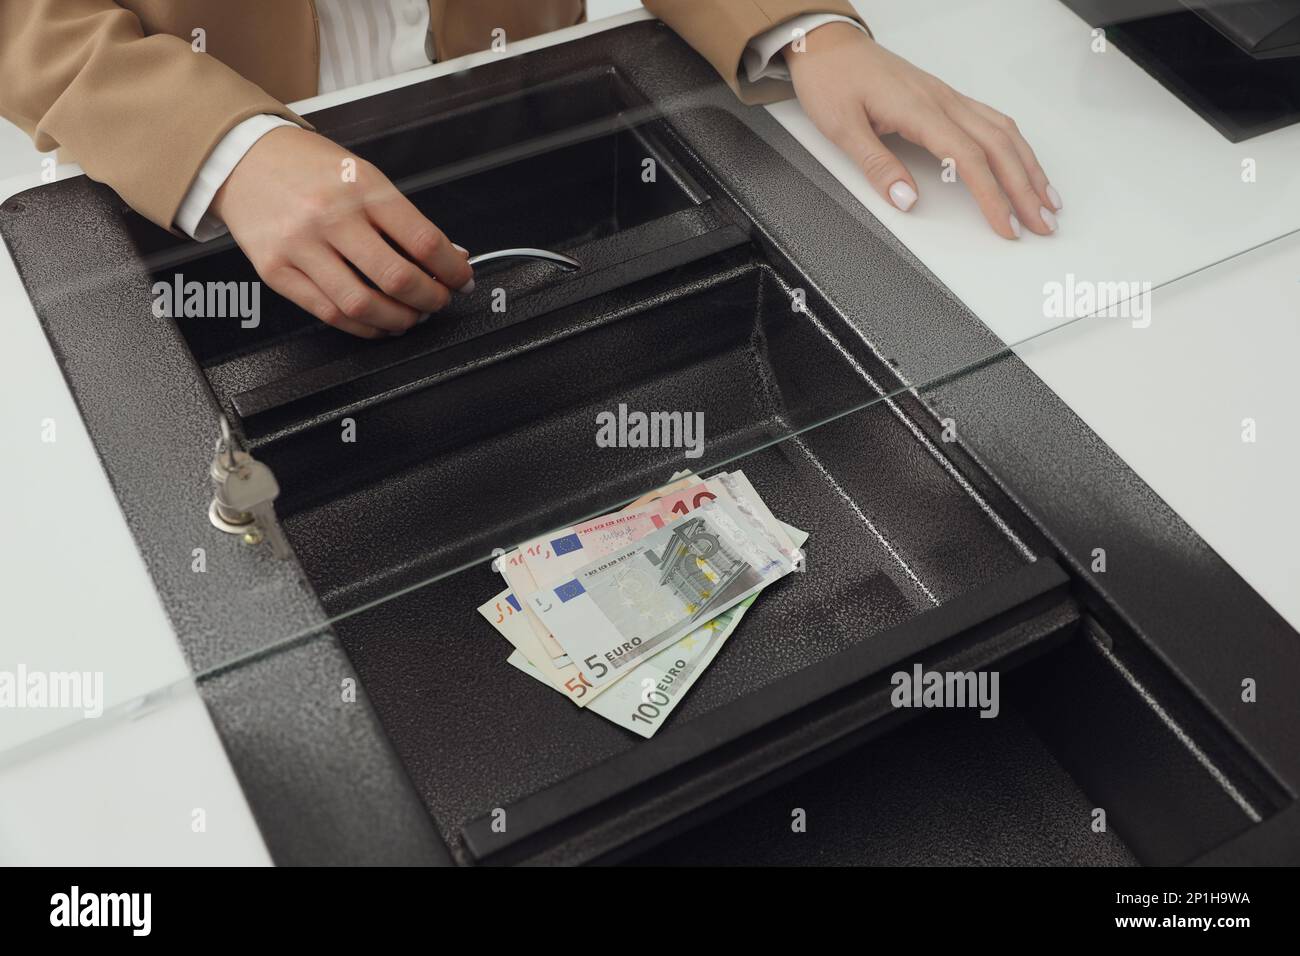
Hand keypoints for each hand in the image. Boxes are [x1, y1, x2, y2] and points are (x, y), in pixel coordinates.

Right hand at [211, 126, 473, 337]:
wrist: (241, 157)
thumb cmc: (307, 166)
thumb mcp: (363, 175)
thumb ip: (403, 218)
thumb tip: (449, 257)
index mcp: (362, 187)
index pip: (424, 241)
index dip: (453, 270)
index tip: (462, 279)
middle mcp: (331, 216)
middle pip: (397, 278)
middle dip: (431, 299)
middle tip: (438, 300)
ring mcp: (301, 246)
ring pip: (363, 305)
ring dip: (398, 320)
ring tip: (410, 315)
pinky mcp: (277, 271)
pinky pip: (329, 313)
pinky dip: (363, 327)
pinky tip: (378, 323)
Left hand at [784, 23, 1060, 238]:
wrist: (828, 45)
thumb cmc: (832, 80)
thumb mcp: (841, 128)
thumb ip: (876, 165)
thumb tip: (906, 199)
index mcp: (919, 110)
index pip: (968, 159)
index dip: (992, 196)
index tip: (1006, 225)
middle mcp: (942, 101)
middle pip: (998, 147)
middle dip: (1025, 188)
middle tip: (1042, 223)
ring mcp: (947, 97)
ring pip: (1003, 131)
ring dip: (1028, 167)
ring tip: (1045, 198)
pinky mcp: (945, 97)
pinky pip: (992, 120)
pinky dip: (1015, 146)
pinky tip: (1022, 161)